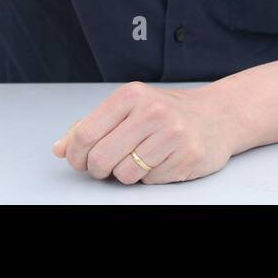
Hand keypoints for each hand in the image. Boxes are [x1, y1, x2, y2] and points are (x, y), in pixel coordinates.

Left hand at [52, 82, 237, 184]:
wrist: (217, 115)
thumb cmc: (166, 112)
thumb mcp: (128, 109)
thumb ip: (91, 126)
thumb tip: (59, 148)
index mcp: (131, 96)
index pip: (86, 133)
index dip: (76, 155)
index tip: (80, 161)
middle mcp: (151, 112)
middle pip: (101, 158)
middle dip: (99, 169)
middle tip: (109, 164)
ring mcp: (172, 134)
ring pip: (125, 174)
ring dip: (127, 173)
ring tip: (141, 158)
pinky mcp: (187, 156)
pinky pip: (151, 181)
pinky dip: (151, 176)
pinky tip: (162, 160)